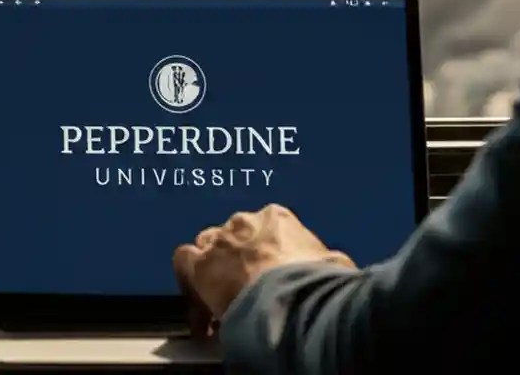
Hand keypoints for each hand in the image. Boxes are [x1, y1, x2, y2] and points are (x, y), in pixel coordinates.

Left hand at [172, 204, 355, 336]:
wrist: (293, 299)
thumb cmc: (317, 281)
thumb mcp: (335, 263)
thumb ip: (326, 259)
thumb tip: (334, 264)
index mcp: (277, 217)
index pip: (263, 227)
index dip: (262, 252)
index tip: (268, 273)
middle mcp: (244, 222)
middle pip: (232, 236)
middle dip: (236, 259)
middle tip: (246, 287)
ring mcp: (220, 241)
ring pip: (206, 247)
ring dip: (213, 268)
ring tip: (223, 297)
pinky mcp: (200, 264)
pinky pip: (184, 260)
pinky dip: (189, 277)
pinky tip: (199, 301)